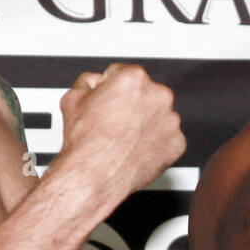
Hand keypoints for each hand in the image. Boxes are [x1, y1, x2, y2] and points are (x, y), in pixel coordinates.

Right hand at [59, 63, 184, 204]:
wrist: (94, 175)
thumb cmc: (85, 141)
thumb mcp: (72, 98)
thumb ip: (88, 82)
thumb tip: (93, 82)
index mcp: (134, 78)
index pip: (124, 74)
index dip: (111, 89)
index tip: (108, 102)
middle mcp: (158, 95)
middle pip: (145, 94)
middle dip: (132, 105)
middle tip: (114, 122)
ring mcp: (170, 120)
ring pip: (158, 116)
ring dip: (145, 124)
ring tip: (124, 139)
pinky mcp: (177, 143)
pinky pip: (167, 140)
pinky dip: (155, 144)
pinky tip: (136, 150)